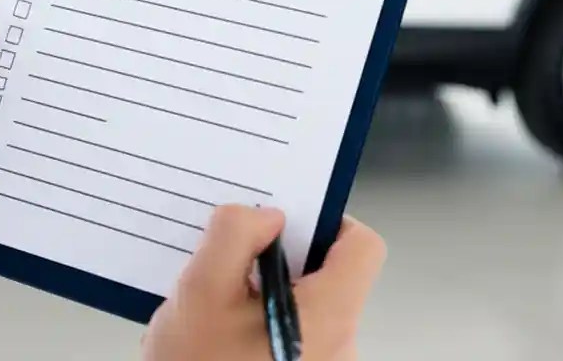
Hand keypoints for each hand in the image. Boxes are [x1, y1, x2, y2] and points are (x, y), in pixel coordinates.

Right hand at [143, 206, 384, 360]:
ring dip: (267, 299)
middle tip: (234, 267)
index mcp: (328, 318)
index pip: (363, 247)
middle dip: (282, 264)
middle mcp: (340, 349)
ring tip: (220, 310)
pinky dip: (264, 328)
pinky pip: (297, 338)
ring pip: (309, 310)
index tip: (290, 222)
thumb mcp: (199, 290)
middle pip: (332, 279)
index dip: (329, 223)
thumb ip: (235, 235)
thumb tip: (268, 215)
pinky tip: (223, 339)